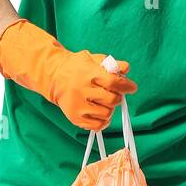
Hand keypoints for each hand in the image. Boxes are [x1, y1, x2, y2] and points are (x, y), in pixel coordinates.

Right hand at [0, 19, 136, 129]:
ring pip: (106, 114)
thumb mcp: (92, 59)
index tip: (132, 88)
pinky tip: (101, 113)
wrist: (53, 77)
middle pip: (111, 100)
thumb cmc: (76, 67)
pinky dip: (103, 121)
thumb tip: (126, 68)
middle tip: (115, 94)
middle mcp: (82, 91)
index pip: (113, 83)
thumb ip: (110, 64)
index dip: (126, 86)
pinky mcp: (75, 118)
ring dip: (110, 109)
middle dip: (118, 97)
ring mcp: (78, 106)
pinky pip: (96, 126)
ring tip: (105, 102)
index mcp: (88, 74)